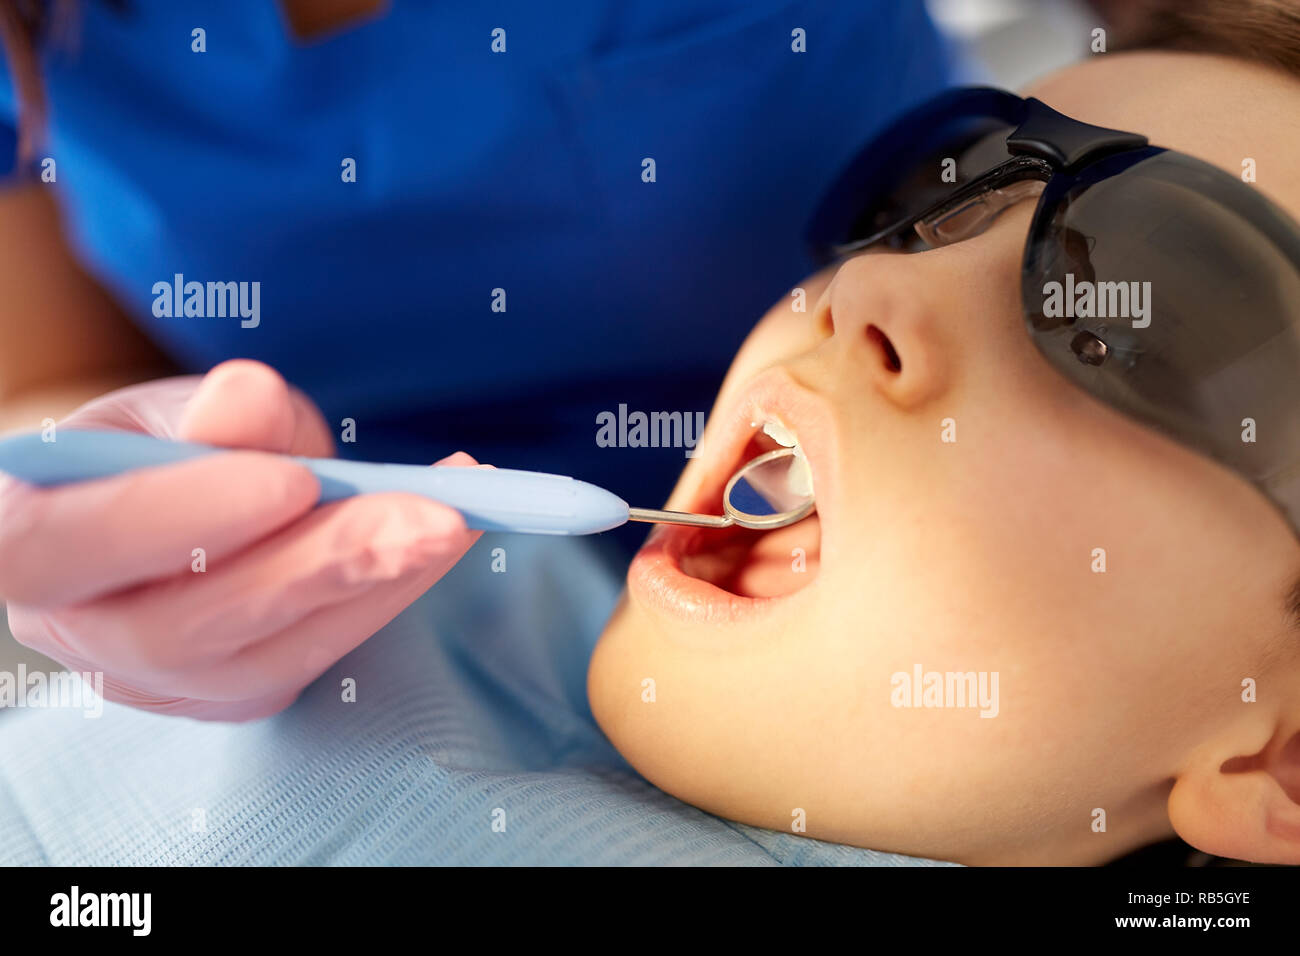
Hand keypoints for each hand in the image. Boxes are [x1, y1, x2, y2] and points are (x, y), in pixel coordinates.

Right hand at [0, 359, 480, 719]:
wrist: (168, 503)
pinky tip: (443, 541)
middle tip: (432, 515)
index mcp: (24, 539)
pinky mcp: (228, 697)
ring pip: (261, 660)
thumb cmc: (161, 444)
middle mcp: (74, 632)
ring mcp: (152, 683)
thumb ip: (213, 411)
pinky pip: (309, 661)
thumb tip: (246, 400)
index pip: (65, 547)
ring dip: (373, 588)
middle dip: (320, 566)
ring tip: (455, 521)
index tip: (292, 480)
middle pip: (185, 626)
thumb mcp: (173, 405)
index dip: (178, 520)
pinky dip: (384, 599)